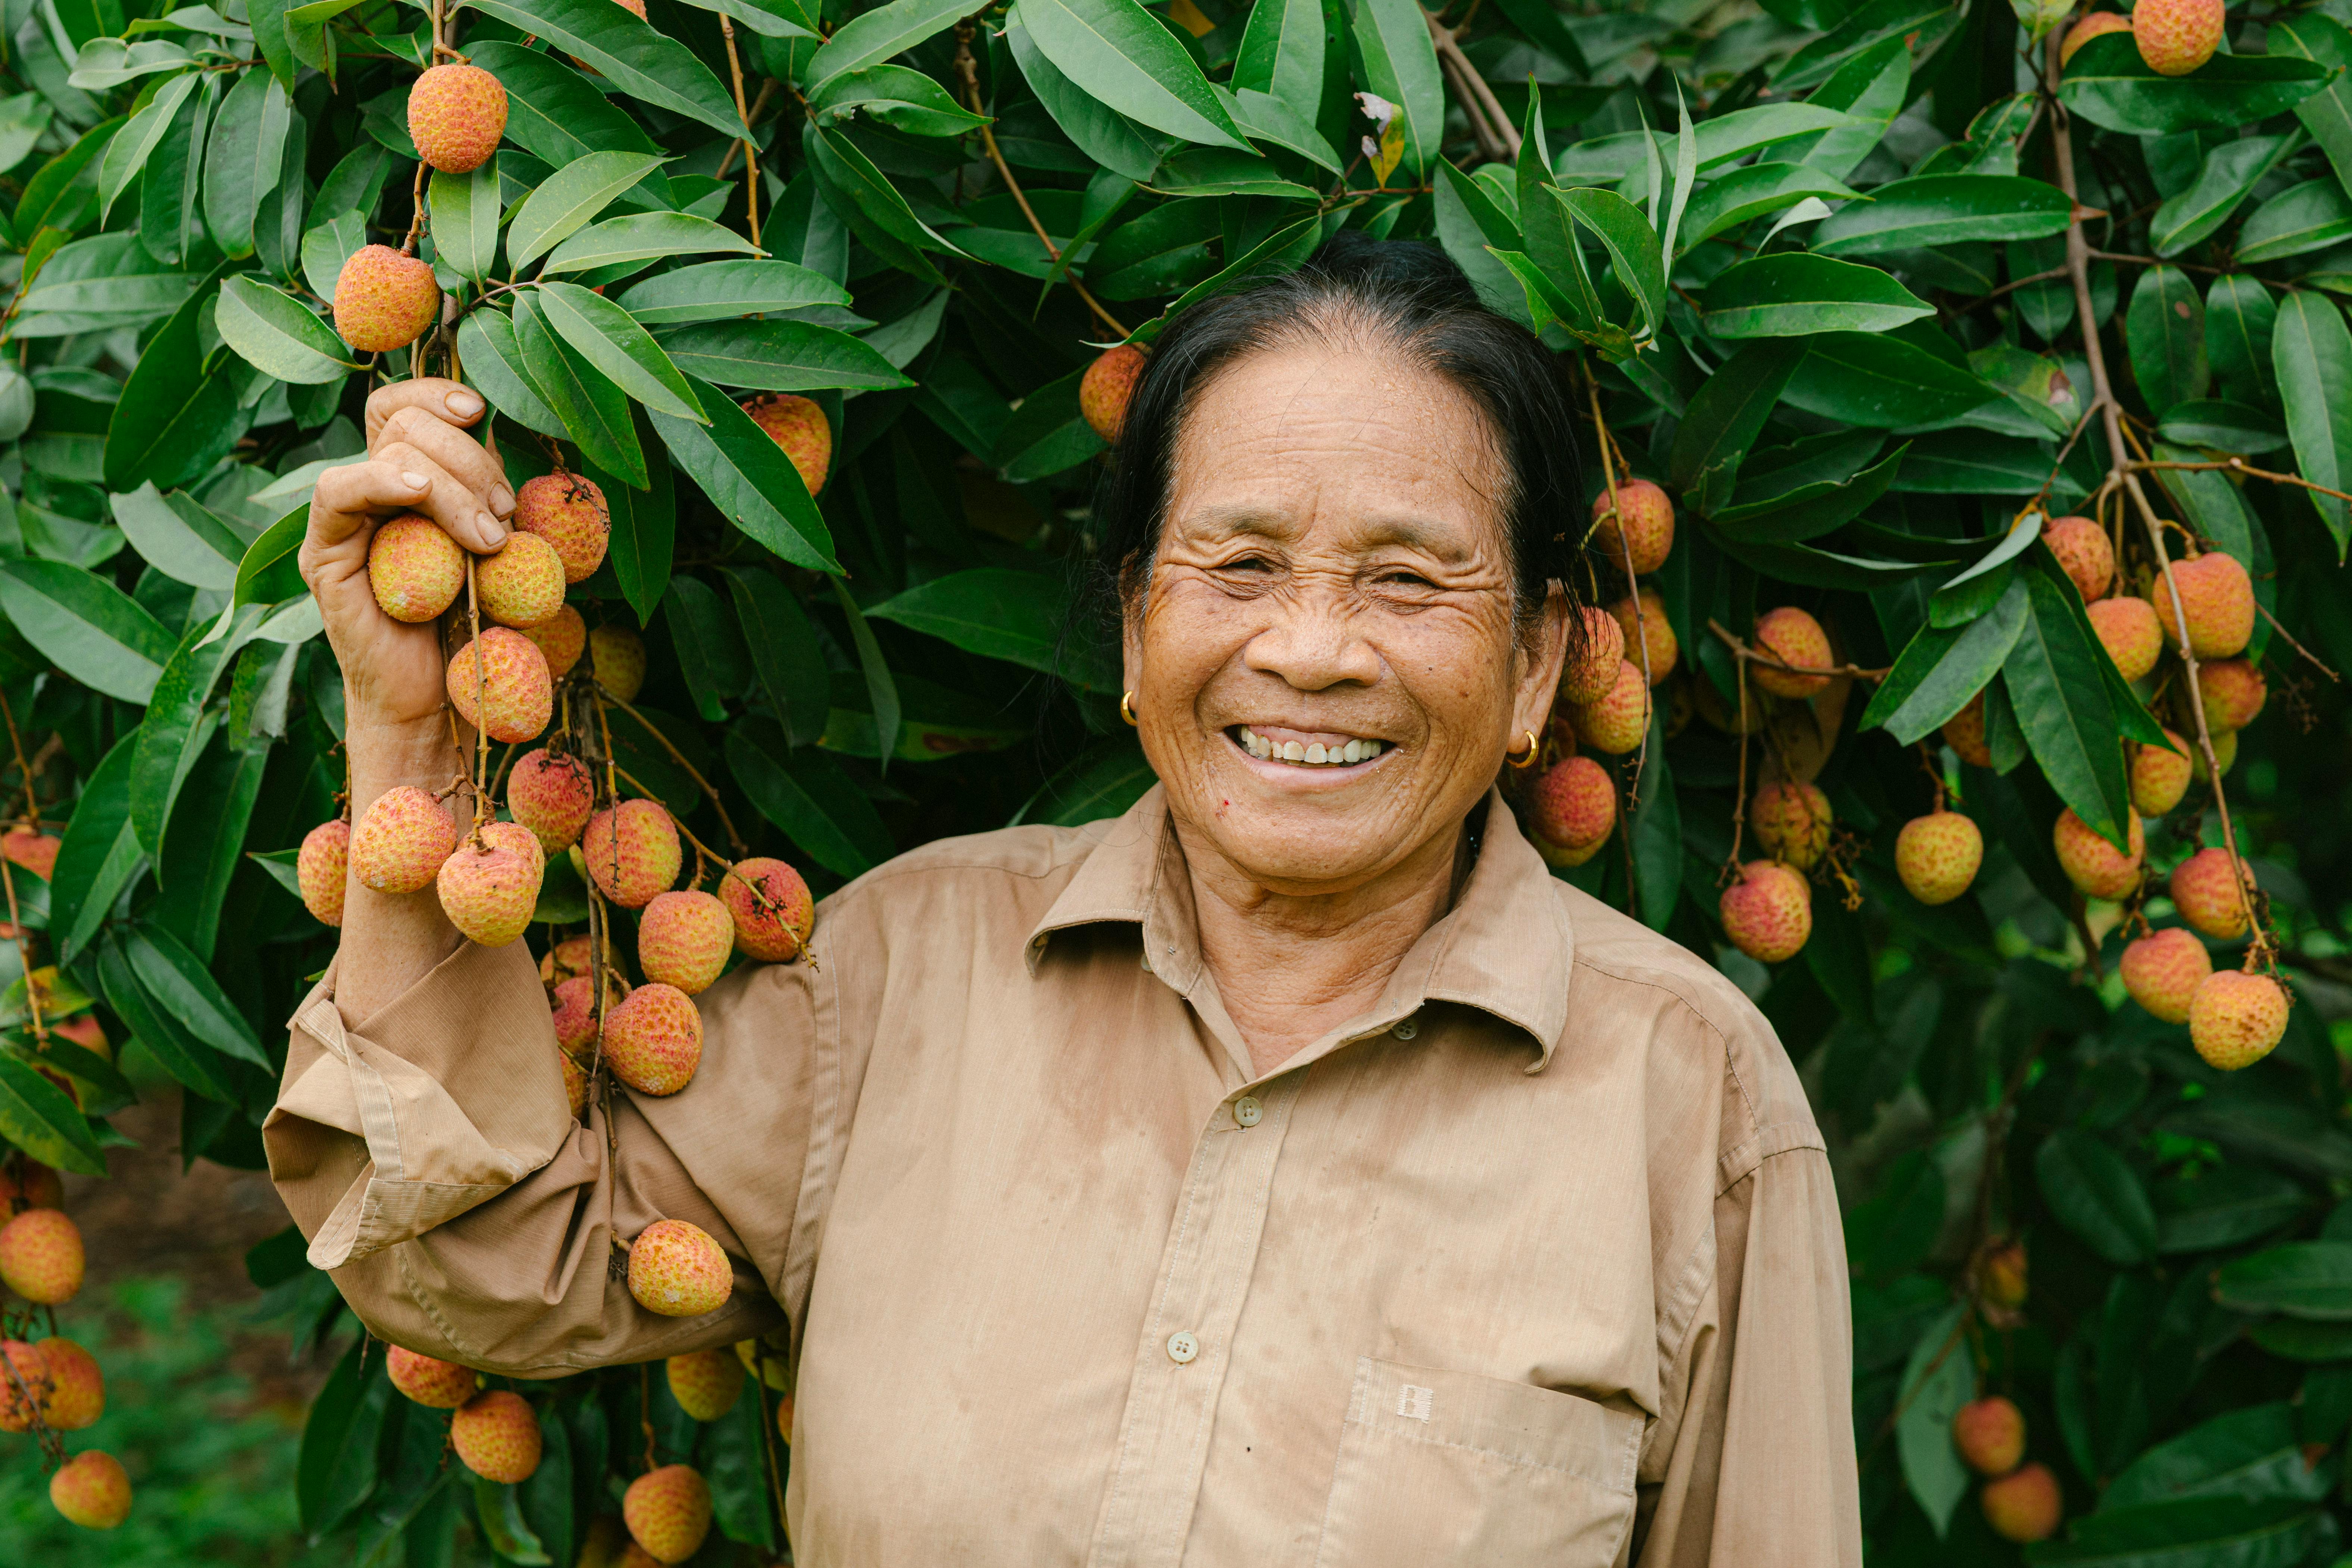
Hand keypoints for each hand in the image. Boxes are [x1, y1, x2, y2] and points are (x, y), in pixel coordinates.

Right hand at [300, 379, 517, 739]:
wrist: (443, 701)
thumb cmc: (478, 629)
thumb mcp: (501, 549)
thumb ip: (492, 497)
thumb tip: (498, 437)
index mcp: (413, 484)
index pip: (405, 408)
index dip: (438, 395)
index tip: (479, 411)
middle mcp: (374, 494)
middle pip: (408, 424)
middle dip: (469, 459)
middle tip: (502, 517)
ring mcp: (346, 522)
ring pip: (391, 451)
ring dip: (452, 486)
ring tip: (487, 540)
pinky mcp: (324, 554)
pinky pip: (339, 490)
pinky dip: (383, 480)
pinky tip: (417, 495)